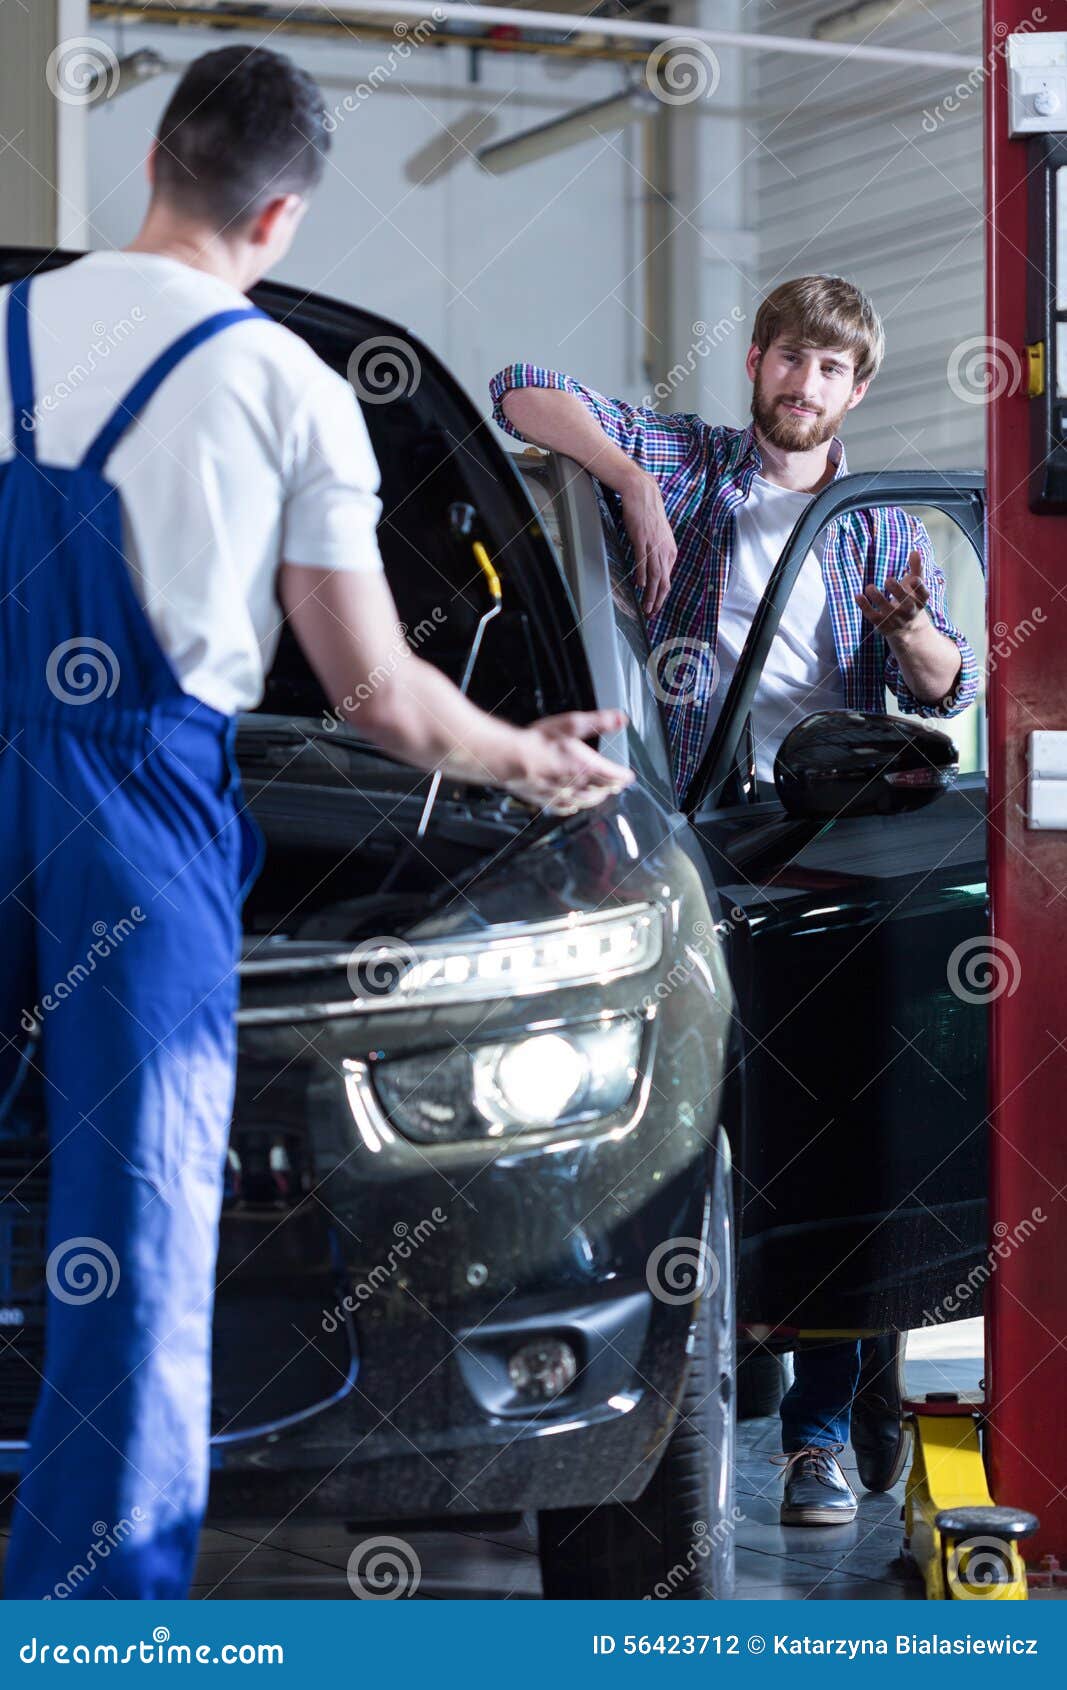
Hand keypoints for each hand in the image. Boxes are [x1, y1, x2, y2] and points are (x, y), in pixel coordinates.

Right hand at [506, 709, 633, 814]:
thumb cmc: (538, 742)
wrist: (510, 759)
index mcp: (588, 767)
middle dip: (611, 786)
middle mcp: (578, 785)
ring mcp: (562, 795)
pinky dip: (573, 807)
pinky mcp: (547, 800)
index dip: (624, 775)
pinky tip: (573, 806)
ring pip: (586, 801)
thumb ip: (598, 722)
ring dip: (596, 798)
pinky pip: (565, 808)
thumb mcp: (571, 724)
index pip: (614, 776)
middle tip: (617, 784)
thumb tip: (621, 719)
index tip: (629, 776)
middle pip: (601, 790)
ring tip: (600, 795)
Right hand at [619, 470, 676, 616]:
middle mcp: (664, 549)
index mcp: (670, 550)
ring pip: (654, 575)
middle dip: (658, 601)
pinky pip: (643, 561)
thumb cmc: (647, 512)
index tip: (655, 607)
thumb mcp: (657, 535)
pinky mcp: (642, 539)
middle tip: (652, 615)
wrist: (642, 491)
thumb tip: (650, 567)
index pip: (667, 578)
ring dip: (650, 594)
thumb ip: (656, 551)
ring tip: (646, 608)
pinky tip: (639, 586)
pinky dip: (641, 575)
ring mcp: (653, 544)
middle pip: (663, 581)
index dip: (661, 596)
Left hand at [854, 549, 929, 638]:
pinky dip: (865, 608)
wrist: (910, 630)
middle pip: (906, 604)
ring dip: (878, 599)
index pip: (923, 594)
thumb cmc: (912, 600)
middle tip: (888, 580)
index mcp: (920, 600)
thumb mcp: (916, 587)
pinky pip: (874, 618)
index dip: (919, 587)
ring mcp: (896, 621)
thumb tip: (915, 551)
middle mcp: (910, 611)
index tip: (914, 579)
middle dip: (898, 593)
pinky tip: (858, 596)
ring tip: (869, 587)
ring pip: (888, 612)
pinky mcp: (884, 626)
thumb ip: (916, 569)